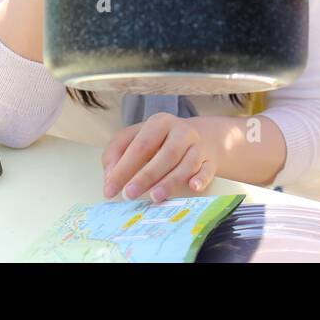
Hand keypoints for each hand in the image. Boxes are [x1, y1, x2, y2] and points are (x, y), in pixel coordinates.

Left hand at [101, 113, 217, 203]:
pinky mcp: (210, 161)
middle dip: (146, 176)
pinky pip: (208, 170)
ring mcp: (198, 146)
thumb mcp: (135, 138)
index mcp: (159, 122)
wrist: (196, 138)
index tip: (110, 189)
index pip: (140, 145)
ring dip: (170, 181)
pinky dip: (201, 178)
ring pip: (187, 164)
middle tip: (129, 194)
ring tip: (154, 196)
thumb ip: (117, 152)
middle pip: (166, 154)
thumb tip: (110, 177)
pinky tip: (193, 186)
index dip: (123, 168)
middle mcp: (181, 132)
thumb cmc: (158, 141)